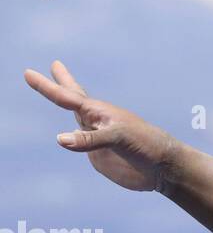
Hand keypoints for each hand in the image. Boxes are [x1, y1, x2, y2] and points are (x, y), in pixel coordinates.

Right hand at [23, 60, 178, 192]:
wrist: (164, 167)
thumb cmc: (147, 146)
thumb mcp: (119, 139)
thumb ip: (90, 140)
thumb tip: (59, 140)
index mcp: (101, 112)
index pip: (67, 97)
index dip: (46, 85)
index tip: (27, 73)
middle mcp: (97, 122)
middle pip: (74, 98)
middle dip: (60, 83)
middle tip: (54, 64)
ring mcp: (97, 138)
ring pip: (76, 119)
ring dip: (67, 104)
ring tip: (58, 93)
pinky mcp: (99, 155)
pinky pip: (79, 143)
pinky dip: (70, 138)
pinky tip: (67, 137)